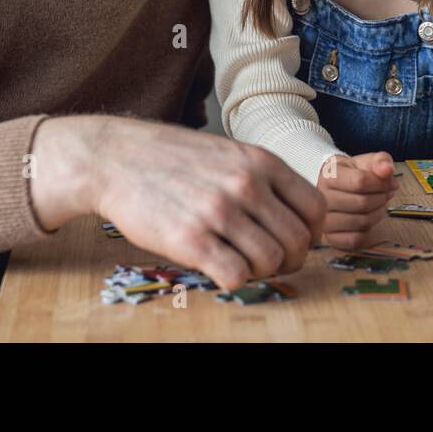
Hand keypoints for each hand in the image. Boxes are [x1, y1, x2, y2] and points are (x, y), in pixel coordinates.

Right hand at [30, 116, 324, 290]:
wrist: (116, 157)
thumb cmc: (174, 159)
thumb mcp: (229, 152)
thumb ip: (263, 178)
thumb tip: (297, 216)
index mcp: (261, 161)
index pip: (316, 207)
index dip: (311, 232)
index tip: (294, 241)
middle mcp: (246, 184)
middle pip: (299, 241)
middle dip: (290, 260)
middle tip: (269, 262)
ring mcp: (219, 212)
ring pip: (271, 262)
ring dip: (261, 271)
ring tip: (240, 262)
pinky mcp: (191, 240)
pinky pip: (235, 276)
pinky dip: (234, 280)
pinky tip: (218, 268)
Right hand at [316, 151, 397, 249]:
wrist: (336, 187)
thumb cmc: (353, 173)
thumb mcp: (367, 161)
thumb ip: (380, 161)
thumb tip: (387, 169)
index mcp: (329, 175)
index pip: (361, 181)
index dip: (381, 182)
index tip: (388, 181)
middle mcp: (322, 198)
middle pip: (363, 203)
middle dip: (382, 197)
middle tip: (387, 193)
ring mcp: (324, 220)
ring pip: (362, 222)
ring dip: (378, 213)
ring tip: (379, 204)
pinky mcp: (330, 238)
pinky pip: (356, 239)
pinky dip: (368, 230)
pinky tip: (368, 218)